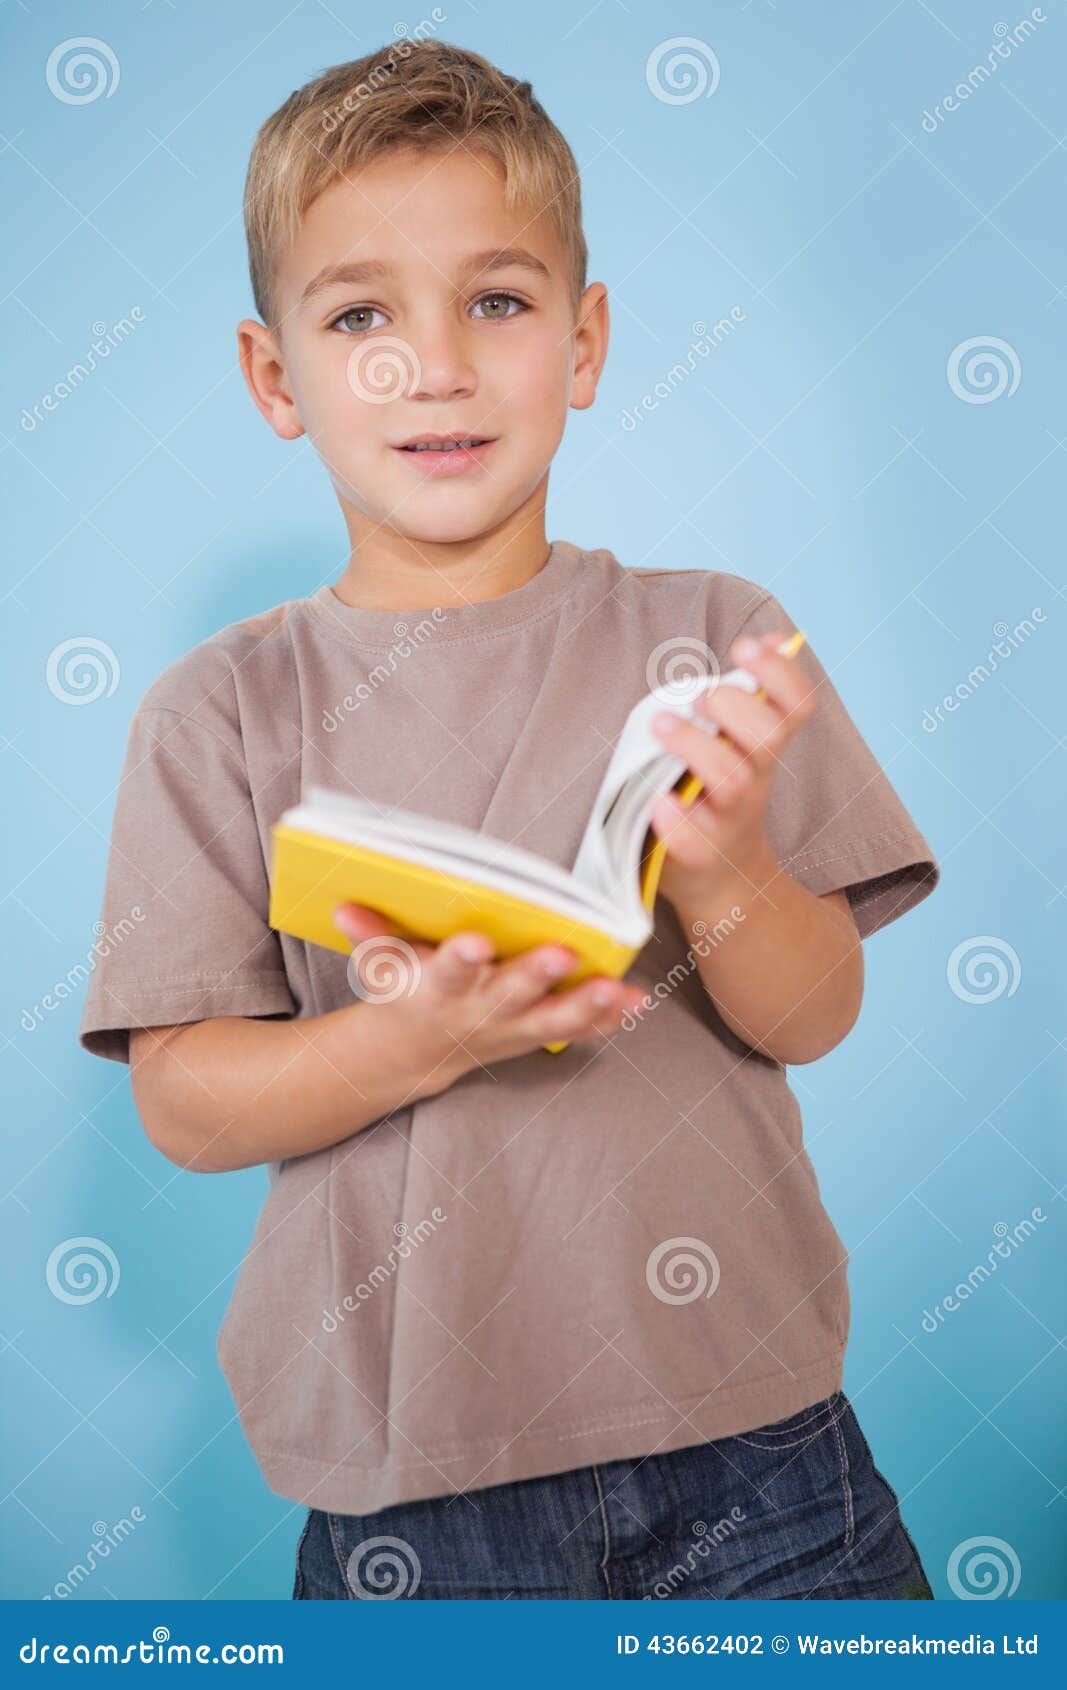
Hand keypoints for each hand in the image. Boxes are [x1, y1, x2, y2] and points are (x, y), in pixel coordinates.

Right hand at [331, 902, 649, 1087]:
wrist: (417, 1055)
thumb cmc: (407, 993)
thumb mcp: (382, 966)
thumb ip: (371, 934)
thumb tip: (343, 904)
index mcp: (439, 990)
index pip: (448, 971)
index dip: (461, 959)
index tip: (475, 943)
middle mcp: (479, 1012)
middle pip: (510, 994)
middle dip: (535, 976)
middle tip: (563, 954)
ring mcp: (513, 1028)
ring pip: (553, 1019)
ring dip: (585, 1004)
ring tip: (616, 988)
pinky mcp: (537, 1034)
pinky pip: (578, 1030)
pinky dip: (608, 1019)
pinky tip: (637, 1000)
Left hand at [647, 630, 815, 908]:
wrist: (721, 877)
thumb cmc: (718, 794)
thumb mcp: (740, 743)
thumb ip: (750, 694)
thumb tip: (776, 638)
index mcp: (764, 749)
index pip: (794, 706)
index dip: (779, 672)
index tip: (744, 647)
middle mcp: (754, 779)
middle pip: (765, 738)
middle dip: (734, 706)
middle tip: (697, 695)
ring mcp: (728, 817)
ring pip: (732, 780)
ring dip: (697, 747)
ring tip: (661, 725)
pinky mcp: (698, 851)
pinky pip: (692, 837)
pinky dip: (676, 819)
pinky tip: (658, 800)